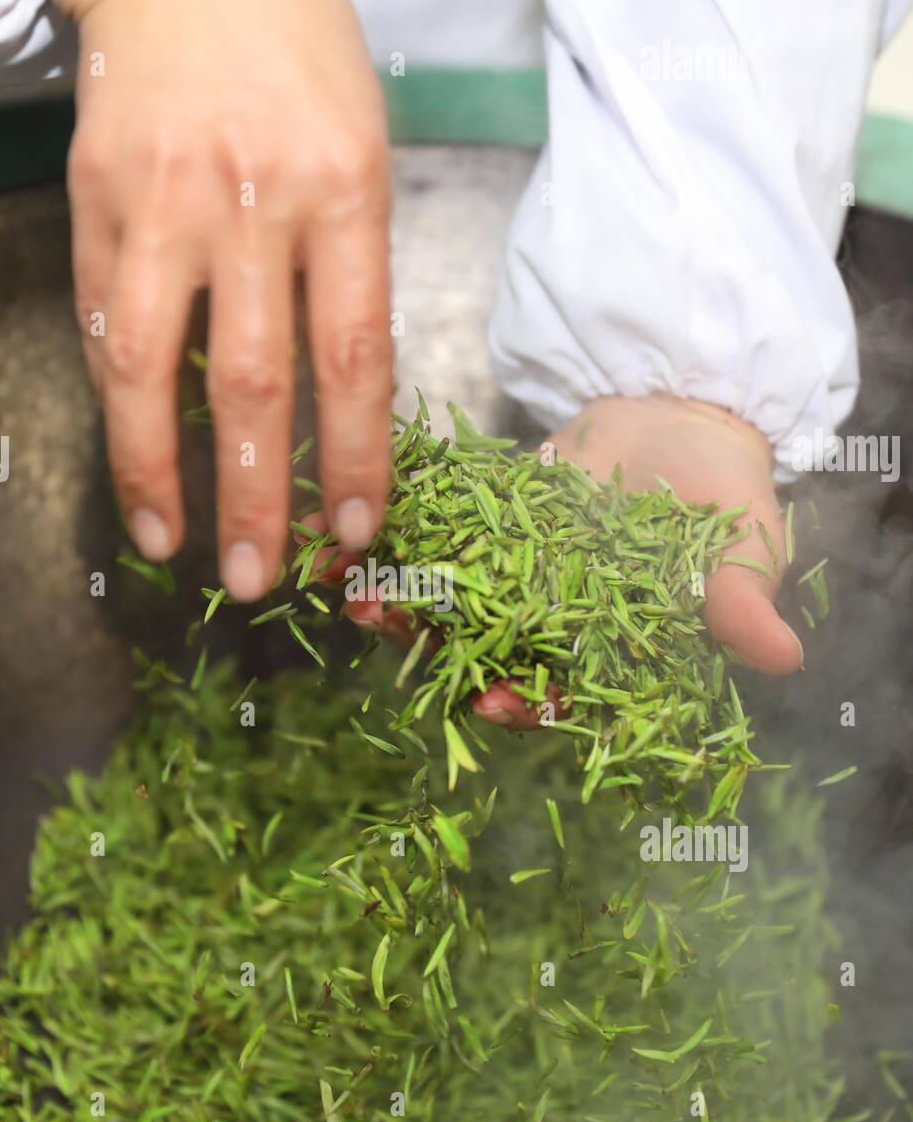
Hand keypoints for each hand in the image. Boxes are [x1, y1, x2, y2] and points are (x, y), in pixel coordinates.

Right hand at [36, 0, 393, 599]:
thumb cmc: (298, 59)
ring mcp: (164, 200)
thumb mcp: (361, 154)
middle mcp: (253, 201)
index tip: (356, 533)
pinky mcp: (94, 198)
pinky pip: (104, 323)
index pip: (356, 359)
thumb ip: (347, 275)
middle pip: (258, 382)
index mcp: (344, 191)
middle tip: (258, 579)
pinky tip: (137, 460)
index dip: (356, 461)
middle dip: (260, 496)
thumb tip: (338, 410)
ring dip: (160, 472)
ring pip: (155, 366)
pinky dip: (120, 404)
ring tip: (169, 545)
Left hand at [305, 394, 803, 730]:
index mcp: (600, 650)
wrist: (682, 417)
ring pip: (439, 601)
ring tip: (350, 583)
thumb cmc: (722, 493)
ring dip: (393, 596)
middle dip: (427, 647)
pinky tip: (338, 526)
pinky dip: (386, 531)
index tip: (490, 703)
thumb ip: (742, 599)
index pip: (558, 693)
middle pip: (477, 653)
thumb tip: (784, 655)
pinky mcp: (477, 525)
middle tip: (382, 623)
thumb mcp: (741, 545)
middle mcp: (541, 624)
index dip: (525, 704)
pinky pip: (426, 534)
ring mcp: (503, 575)